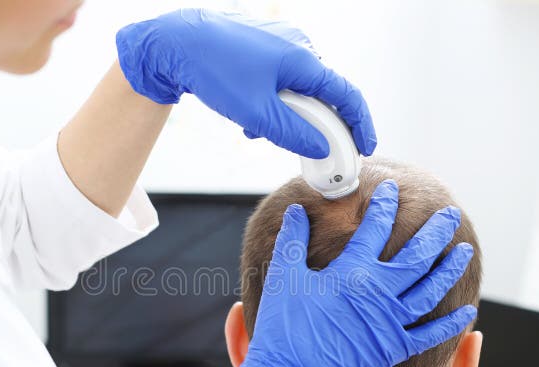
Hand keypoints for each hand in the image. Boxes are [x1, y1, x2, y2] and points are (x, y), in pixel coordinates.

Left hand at [115, 8, 376, 157]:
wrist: (175, 43)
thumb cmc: (215, 72)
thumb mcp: (256, 114)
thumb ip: (294, 134)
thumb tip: (321, 147)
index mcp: (303, 59)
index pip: (346, 96)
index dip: (359, 125)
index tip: (363, 148)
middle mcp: (298, 46)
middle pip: (321, 95)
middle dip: (311, 126)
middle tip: (302, 151)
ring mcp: (281, 44)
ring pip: (297, 90)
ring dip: (285, 116)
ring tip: (254, 130)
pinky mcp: (264, 47)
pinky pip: (280, 81)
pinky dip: (271, 103)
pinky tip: (247, 116)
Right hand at [202, 180, 476, 366]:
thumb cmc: (284, 328)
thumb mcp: (283, 278)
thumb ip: (292, 241)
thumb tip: (296, 211)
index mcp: (352, 272)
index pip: (375, 229)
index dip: (385, 206)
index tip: (392, 191)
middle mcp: (379, 293)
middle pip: (417, 255)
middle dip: (436, 232)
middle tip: (450, 215)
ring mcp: (390, 322)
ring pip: (431, 289)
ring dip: (449, 268)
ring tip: (464, 250)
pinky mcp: (394, 349)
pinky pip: (430, 335)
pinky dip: (450, 323)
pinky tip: (466, 312)